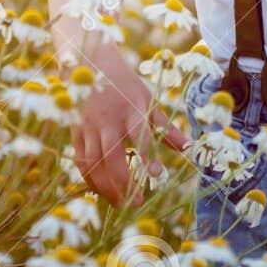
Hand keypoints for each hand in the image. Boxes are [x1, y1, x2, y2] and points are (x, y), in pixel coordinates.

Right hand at [70, 45, 187, 204]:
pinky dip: (91, 181)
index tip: (156, 175)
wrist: (89, 62)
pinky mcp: (75, 132)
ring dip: (107, 188)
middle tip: (137, 201)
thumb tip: (190, 149)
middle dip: (123, 182)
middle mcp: (108, 119)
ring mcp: (88, 126)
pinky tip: (103, 192)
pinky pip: (81, 162)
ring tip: (122, 204)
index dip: (146, 155)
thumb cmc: (125, 84)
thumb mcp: (149, 100)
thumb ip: (167, 128)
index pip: (139, 134)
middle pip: (112, 156)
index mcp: (130, 108)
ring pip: (94, 163)